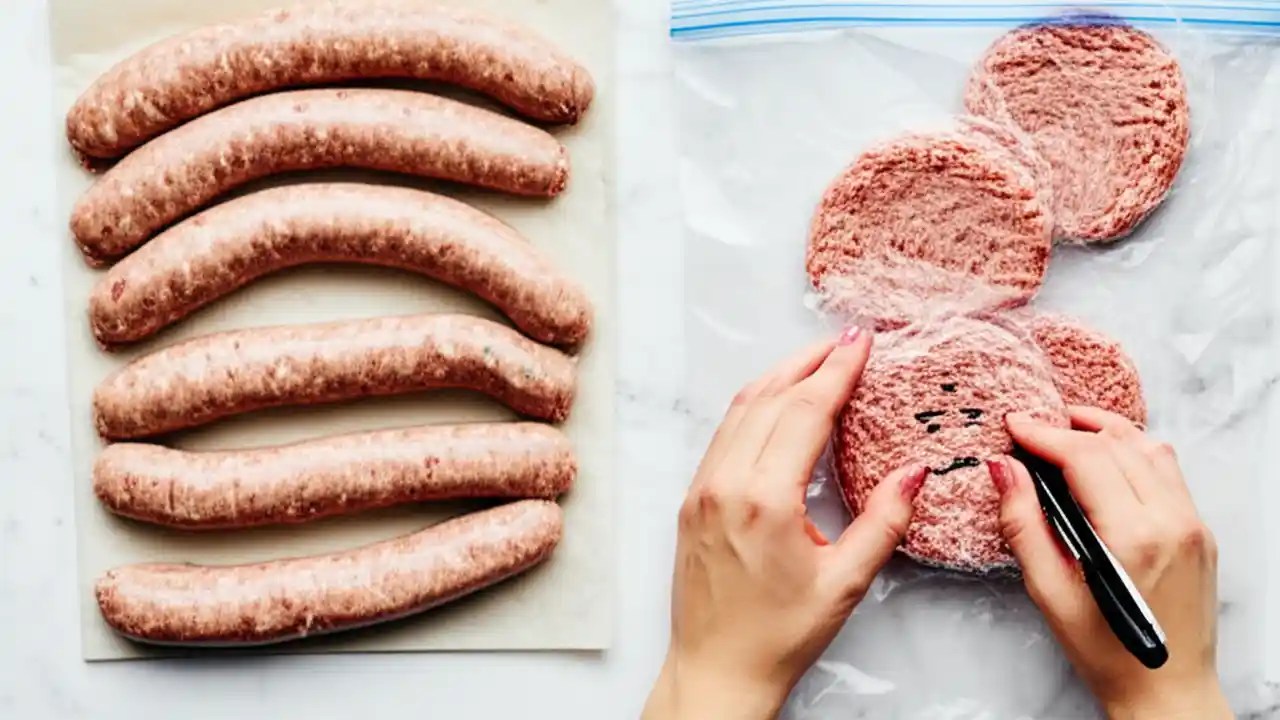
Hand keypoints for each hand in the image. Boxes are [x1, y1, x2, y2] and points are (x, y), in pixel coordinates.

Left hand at [642, 327, 927, 719]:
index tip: (862, 343)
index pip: (805, 411)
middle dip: (810, 361)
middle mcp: (725, 484)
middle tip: (846, 341)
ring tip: (816, 358)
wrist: (716, 670)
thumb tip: (915, 472)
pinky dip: (753, 405)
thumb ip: (885, 521)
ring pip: (739, 409)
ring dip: (779, 376)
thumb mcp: (846, 582)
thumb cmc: (778, 635)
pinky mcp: (691, 498)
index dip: (837, 371)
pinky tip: (775, 400)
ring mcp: (702, 488)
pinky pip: (723, 434)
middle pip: (770, 397)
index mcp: (765, 499)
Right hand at [991, 407, 1229, 719]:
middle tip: (1034, 426)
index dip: (1045, 434)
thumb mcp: (1049, 591)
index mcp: (1132, 536)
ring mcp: (1193, 524)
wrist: (1167, 690)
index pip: (1086, 457)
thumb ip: (1024, 524)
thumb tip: (1004, 469)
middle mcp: (1171, 521)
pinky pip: (1169, 471)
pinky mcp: (1200, 531)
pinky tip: (1107, 459)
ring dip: (1107, 432)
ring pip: (1150, 448)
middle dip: (1071, 426)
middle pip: (1118, 444)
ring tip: (1069, 429)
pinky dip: (1134, 452)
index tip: (1014, 424)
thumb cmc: (1106, 651)